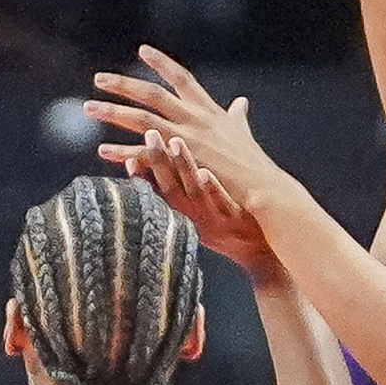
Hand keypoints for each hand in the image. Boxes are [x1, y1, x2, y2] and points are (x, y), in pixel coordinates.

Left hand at [85, 46, 280, 219]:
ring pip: (143, 120)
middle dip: (124, 85)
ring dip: (113, 112)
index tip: (142, 50)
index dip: (162, 64)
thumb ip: (237, 117)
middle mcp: (196, 119)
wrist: (262, 188)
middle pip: (153, 94)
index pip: (183, 79)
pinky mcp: (181, 162)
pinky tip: (103, 151)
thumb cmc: (254, 165)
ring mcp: (187, 140)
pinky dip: (123, 152)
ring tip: (88, 108)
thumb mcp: (243, 134)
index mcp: (209, 111)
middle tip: (99, 79)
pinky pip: (145, 154)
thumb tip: (241, 102)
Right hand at [124, 128, 280, 283]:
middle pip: (170, 187)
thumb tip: (166, 164)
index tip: (126, 157)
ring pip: (193, 190)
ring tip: (175, 142)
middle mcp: (193, 215)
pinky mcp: (234, 216)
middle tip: (149, 134)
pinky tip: (205, 172)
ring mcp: (213, 215)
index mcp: (183, 212)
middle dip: (158, 161)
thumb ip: (180, 190)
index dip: (142, 175)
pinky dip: (212, 187)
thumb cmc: (225, 226)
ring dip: (183, 166)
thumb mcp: (197, 212)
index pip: (157, 191)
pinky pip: (221, 201)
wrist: (259, 250)